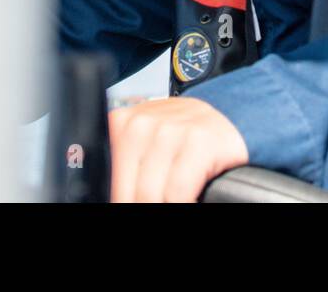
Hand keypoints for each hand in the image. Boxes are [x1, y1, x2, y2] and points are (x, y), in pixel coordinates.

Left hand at [108, 96, 249, 201]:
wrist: (220, 124)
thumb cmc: (179, 142)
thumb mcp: (144, 147)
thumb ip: (122, 168)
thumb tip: (106, 196)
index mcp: (122, 124)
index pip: (108, 179)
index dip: (119, 198)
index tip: (127, 202)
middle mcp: (143, 123)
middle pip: (128, 191)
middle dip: (140, 204)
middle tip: (152, 203)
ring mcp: (171, 129)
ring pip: (151, 194)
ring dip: (161, 205)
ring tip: (168, 202)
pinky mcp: (199, 141)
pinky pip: (178, 191)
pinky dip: (182, 203)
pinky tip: (188, 200)